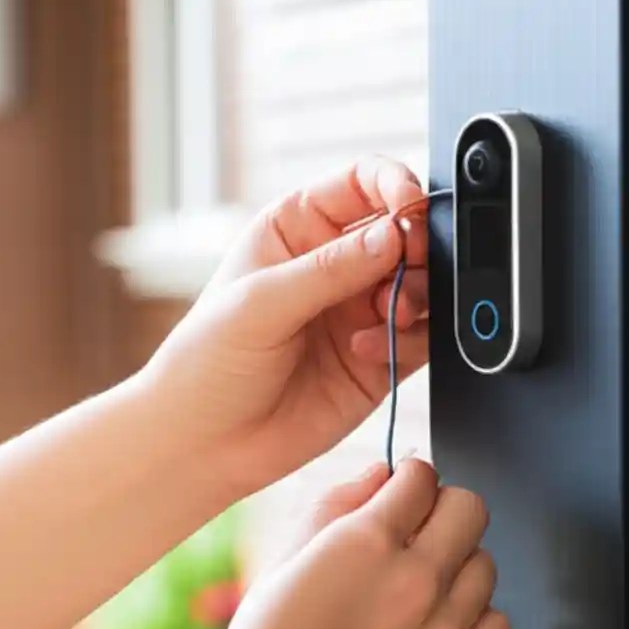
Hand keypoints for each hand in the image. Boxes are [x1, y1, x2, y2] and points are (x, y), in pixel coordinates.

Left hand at [138, 157, 431, 496]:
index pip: (363, 182)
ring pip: (424, 283)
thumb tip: (394, 233)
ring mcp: (361, 310)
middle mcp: (336, 263)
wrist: (204, 445)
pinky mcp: (382, 358)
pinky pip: (423, 336)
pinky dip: (412, 340)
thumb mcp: (258, 303)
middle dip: (416, 248)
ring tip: (388, 317)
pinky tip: (369, 354)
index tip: (410, 207)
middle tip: (402, 273)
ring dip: (418, 295)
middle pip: (406, 231)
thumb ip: (329, 269)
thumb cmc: (207, 363)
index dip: (396, 185)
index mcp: (299, 227)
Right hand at [217, 460, 510, 628]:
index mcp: (364, 546)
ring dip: (455, 566)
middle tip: (415, 529)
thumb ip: (334, 506)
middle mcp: (414, 584)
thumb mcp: (281, 566)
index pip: (422, 477)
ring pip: (485, 565)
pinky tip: (436, 624)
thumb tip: (380, 474)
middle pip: (469, 509)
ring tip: (417, 587)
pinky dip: (472, 618)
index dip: (408, 478)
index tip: (400, 490)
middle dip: (441, 509)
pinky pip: (496, 623)